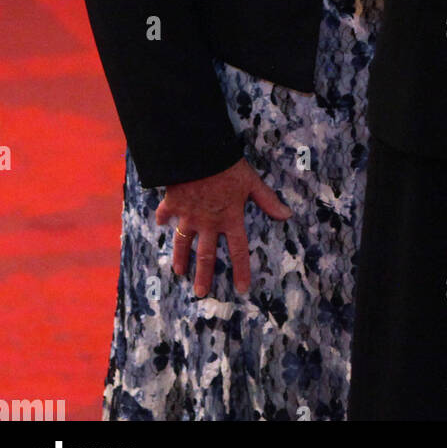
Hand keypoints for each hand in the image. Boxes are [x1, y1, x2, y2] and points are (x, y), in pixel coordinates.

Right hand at [155, 157, 291, 298]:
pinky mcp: (173, 203)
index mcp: (229, 218)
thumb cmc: (229, 167)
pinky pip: (165, 213)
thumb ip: (268, 200)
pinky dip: (162, 217)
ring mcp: (189, 215)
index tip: (241, 289)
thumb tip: (287, 215)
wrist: (199, 154)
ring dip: (180, 257)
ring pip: (183, 242)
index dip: (241, 270)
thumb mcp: (252, 182)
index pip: (238, 250)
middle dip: (204, 275)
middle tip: (201, 293)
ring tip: (178, 271)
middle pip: (206, 255)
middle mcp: (208, 222)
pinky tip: (159, 223)